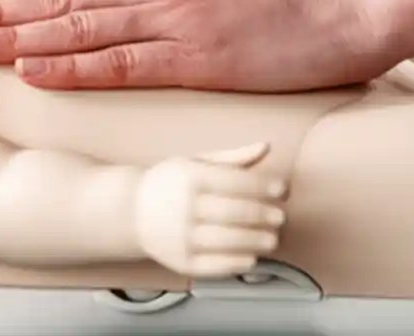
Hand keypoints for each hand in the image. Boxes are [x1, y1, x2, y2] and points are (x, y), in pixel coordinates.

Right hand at [134, 142, 286, 277]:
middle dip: (265, 216)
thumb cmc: (171, 184)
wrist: (132, 211)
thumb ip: (233, 158)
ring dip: (258, 241)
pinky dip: (239, 263)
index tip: (282, 190)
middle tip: (280, 217)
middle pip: (237, 213)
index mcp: (190, 177)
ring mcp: (181, 237)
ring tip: (272, 239)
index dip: (264, 186)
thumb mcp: (196, 162)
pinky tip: (252, 257)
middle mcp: (184, 207)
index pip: (237, 182)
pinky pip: (216, 266)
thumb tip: (266, 147)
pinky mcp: (180, 262)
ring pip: (230, 241)